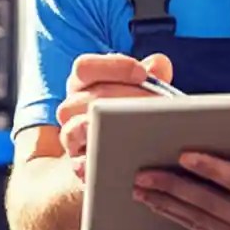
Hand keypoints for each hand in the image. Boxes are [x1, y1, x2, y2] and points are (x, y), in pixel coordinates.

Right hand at [56, 52, 172, 180]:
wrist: (122, 156)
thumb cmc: (131, 114)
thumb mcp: (141, 91)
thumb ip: (151, 74)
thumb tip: (159, 64)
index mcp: (82, 83)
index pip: (85, 67)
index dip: (114, 67)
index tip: (143, 74)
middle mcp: (71, 107)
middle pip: (90, 98)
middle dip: (126, 100)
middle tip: (154, 107)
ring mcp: (71, 137)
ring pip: (77, 128)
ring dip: (107, 127)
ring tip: (132, 127)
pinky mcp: (78, 165)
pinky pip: (79, 163)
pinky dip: (98, 159)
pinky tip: (121, 156)